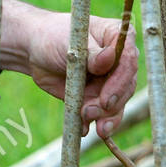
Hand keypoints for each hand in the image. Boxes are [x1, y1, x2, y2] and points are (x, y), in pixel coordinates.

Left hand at [0, 0, 138, 137]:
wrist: (36, 52)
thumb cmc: (54, 37)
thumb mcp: (72, 42)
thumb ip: (92, 54)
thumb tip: (109, 57)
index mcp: (118, 38)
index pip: (129, 62)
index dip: (119, 83)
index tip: (106, 100)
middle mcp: (119, 61)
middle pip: (126, 88)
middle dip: (110, 105)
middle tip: (89, 113)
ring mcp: (111, 81)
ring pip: (117, 105)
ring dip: (105, 118)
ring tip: (85, 119)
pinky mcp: (99, 98)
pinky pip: (102, 115)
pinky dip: (92, 124)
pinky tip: (82, 128)